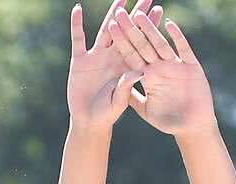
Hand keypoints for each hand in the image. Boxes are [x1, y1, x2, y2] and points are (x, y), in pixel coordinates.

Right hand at [66, 1, 145, 131]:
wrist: (88, 122)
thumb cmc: (107, 114)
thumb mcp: (119, 103)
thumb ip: (127, 87)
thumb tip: (139, 71)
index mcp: (126, 66)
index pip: (139, 42)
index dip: (148, 26)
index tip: (158, 10)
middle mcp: (113, 58)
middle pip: (125, 31)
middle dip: (135, 14)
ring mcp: (96, 57)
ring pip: (105, 30)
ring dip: (112, 14)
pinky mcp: (79, 60)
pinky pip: (78, 39)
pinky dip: (76, 24)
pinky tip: (77, 8)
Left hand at [104, 7, 214, 136]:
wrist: (192, 128)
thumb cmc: (169, 122)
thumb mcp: (145, 110)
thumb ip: (131, 97)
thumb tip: (115, 84)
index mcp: (147, 76)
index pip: (131, 55)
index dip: (121, 41)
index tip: (111, 26)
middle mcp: (159, 68)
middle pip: (143, 45)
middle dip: (132, 29)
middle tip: (121, 12)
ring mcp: (175, 66)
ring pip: (160, 44)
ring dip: (150, 30)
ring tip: (140, 14)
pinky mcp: (192, 67)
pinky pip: (183, 49)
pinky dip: (178, 37)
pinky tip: (170, 25)